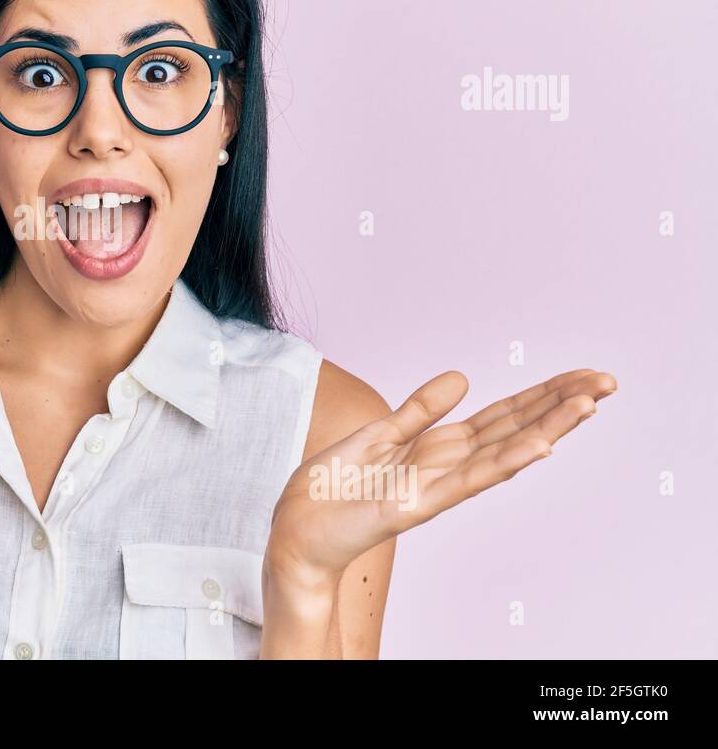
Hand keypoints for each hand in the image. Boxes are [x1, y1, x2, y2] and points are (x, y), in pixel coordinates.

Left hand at [266, 368, 616, 581]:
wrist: (297, 530)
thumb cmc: (334, 489)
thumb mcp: (379, 435)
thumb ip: (420, 410)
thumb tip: (462, 376)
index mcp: (438, 448)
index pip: (502, 417)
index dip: (540, 395)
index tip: (581, 375)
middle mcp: (446, 468)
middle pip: (514, 430)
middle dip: (559, 405)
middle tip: (608, 380)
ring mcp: (437, 488)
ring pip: (504, 453)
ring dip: (548, 429)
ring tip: (589, 403)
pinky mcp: (415, 505)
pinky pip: (467, 482)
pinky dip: (505, 463)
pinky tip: (540, 446)